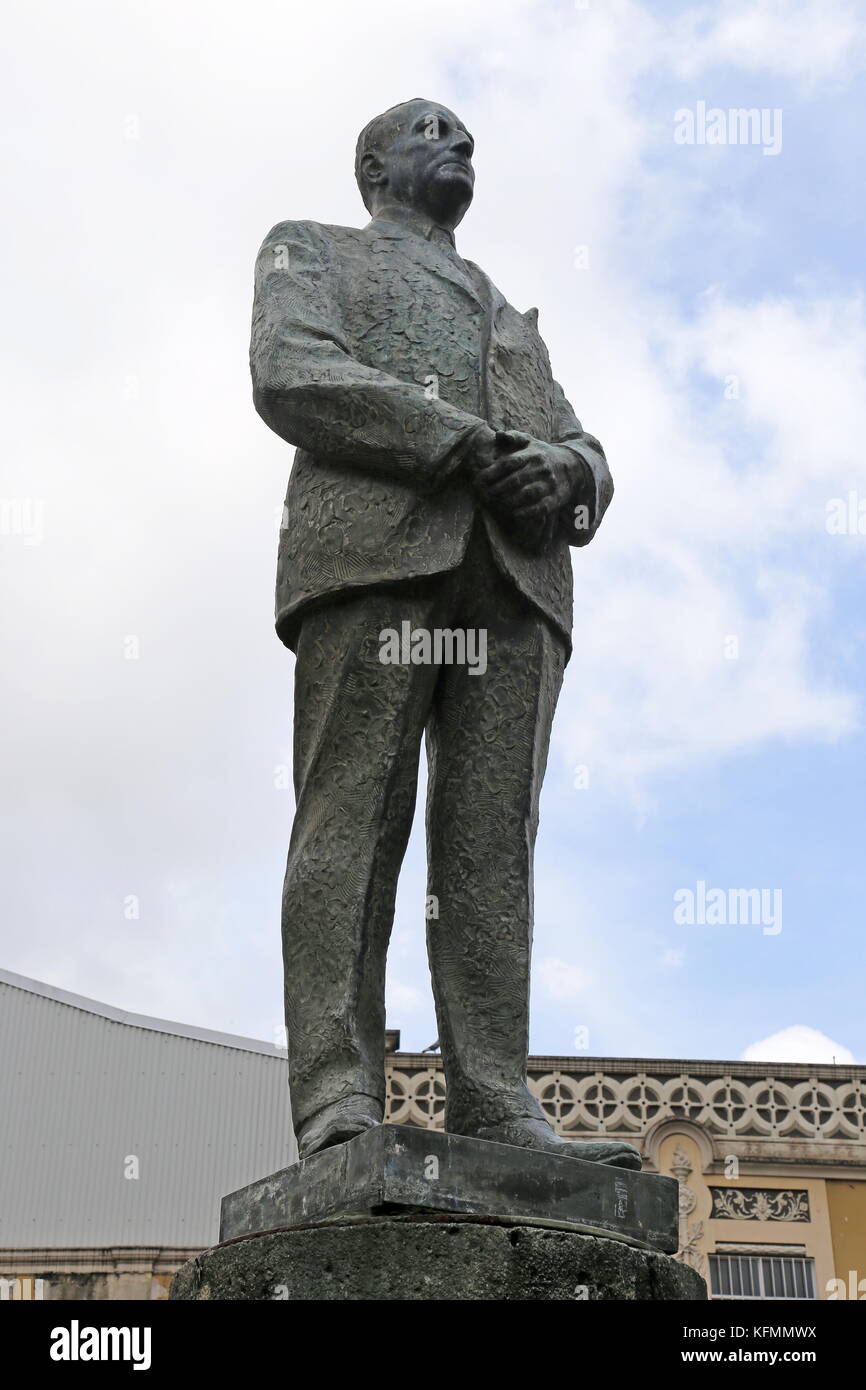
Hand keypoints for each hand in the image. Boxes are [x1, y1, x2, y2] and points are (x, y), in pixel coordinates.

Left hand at [473, 432, 579, 548]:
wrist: (572, 466)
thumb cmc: (542, 455)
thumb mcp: (530, 442)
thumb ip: (514, 437)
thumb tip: (498, 435)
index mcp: (532, 454)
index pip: (509, 462)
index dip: (492, 472)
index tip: (479, 480)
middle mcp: (541, 468)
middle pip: (515, 480)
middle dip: (497, 489)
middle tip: (485, 496)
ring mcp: (549, 484)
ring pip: (527, 495)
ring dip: (509, 501)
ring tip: (497, 505)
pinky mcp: (555, 499)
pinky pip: (540, 508)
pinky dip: (526, 512)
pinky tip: (514, 514)